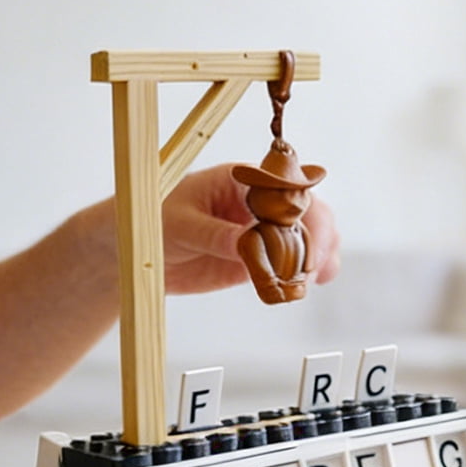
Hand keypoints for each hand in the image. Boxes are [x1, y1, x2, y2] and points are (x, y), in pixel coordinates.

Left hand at [159, 163, 339, 295]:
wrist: (146, 255)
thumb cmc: (158, 222)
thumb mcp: (181, 225)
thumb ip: (215, 233)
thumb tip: (247, 241)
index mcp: (242, 180)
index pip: (284, 187)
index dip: (302, 207)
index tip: (307, 233)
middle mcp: (260, 203)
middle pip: (307, 210)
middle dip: (318, 235)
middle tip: (312, 265)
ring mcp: (265, 231)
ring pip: (308, 237)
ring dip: (319, 255)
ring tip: (312, 278)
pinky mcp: (263, 258)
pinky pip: (292, 264)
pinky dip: (306, 274)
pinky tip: (306, 286)